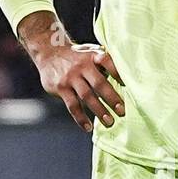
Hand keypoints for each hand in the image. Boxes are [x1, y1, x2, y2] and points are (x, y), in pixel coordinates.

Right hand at [19, 13, 124, 132]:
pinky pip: (72, 105)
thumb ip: (105, 63)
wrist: (49, 51)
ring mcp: (70, 77)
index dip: (118, 72)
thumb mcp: (90, 52)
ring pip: (87, 96)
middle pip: (99, 83)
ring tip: (109, 122)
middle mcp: (82, 66)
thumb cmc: (77, 56)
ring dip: (99, 110)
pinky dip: (80, 118)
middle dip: (112, 98)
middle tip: (122, 111)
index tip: (128, 85)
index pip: (108, 62)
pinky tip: (88, 127)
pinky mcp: (61, 88)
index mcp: (92, 56)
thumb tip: (126, 78)